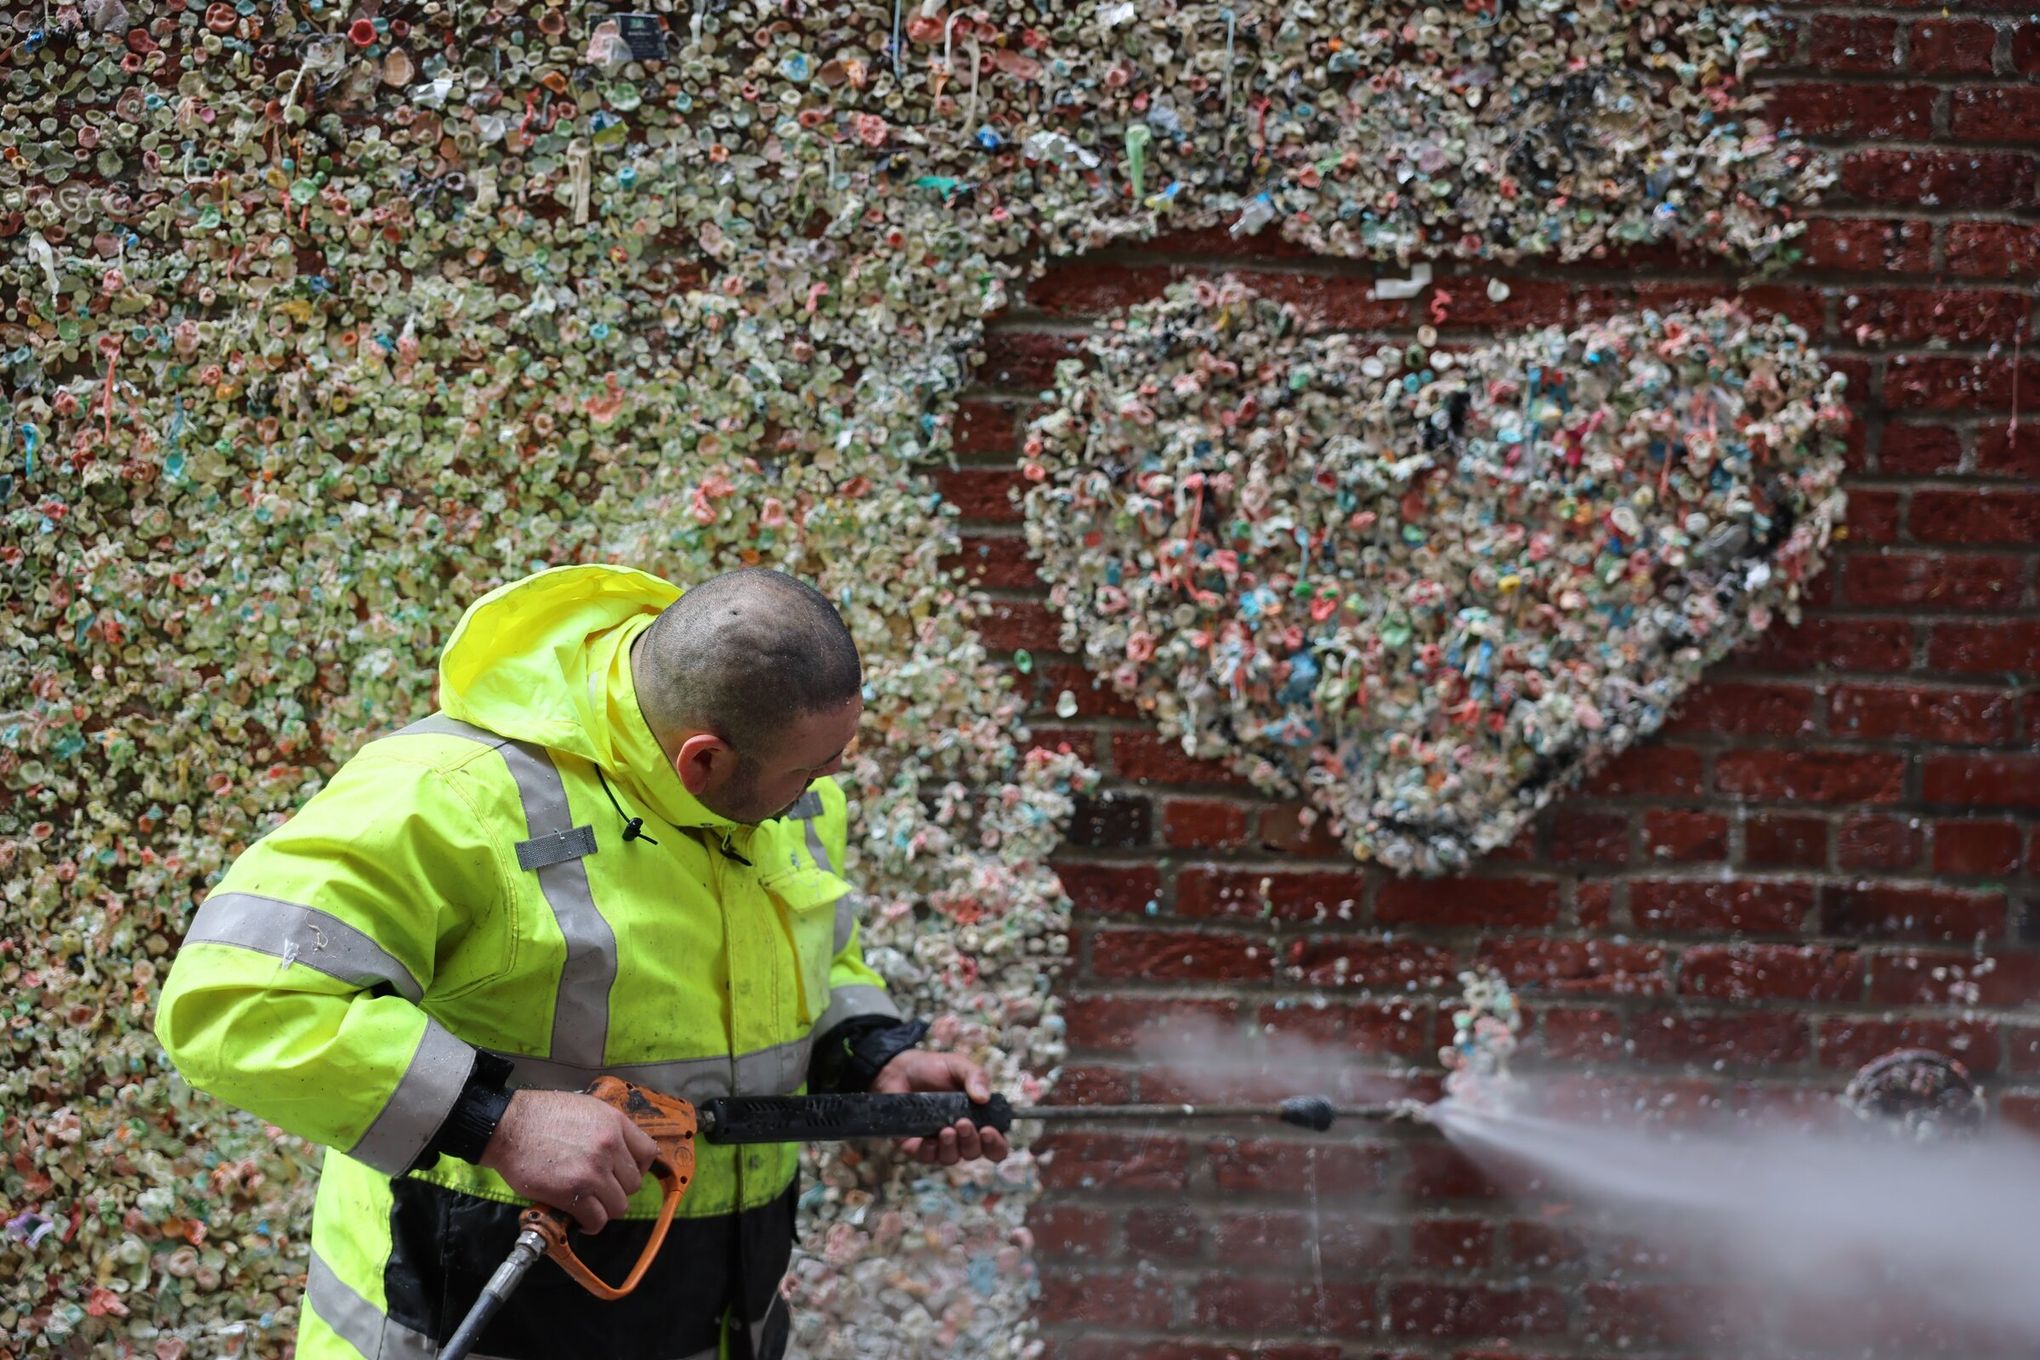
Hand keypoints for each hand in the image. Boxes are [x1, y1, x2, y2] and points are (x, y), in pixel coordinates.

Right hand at [478, 1090, 657, 1233]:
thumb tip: (620, 1153)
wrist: (509, 1126)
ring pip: (618, 1206)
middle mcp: (610, 1147)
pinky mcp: (573, 1193)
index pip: (648, 1153)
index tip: (623, 1173)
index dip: (637, 1167)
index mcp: (615, 1123)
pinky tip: (580, 1219)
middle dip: (617, 1190)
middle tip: (599, 1191)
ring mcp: (593, 1171)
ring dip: (604, 1209)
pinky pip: (596, 1219)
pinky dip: (590, 1224)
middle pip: (634, 1184)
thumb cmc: (541, 1116)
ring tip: (589, 1205)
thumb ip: (608, 1130)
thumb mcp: (587, 1109)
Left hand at [871, 1049, 1010, 1166]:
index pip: (995, 1144)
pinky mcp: (917, 1147)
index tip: (988, 1130)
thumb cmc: (933, 1068)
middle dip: (971, 1141)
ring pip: (952, 1158)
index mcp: (978, 1119)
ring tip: (946, 1130)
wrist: (899, 1069)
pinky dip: (930, 1150)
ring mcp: (939, 1143)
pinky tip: (928, 1138)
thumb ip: (976, 1076)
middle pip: (974, 1153)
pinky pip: (927, 1158)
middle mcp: (961, 1136)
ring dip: (952, 1147)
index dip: (995, 1144)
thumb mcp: (958, 1066)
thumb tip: (985, 1098)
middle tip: (963, 1123)